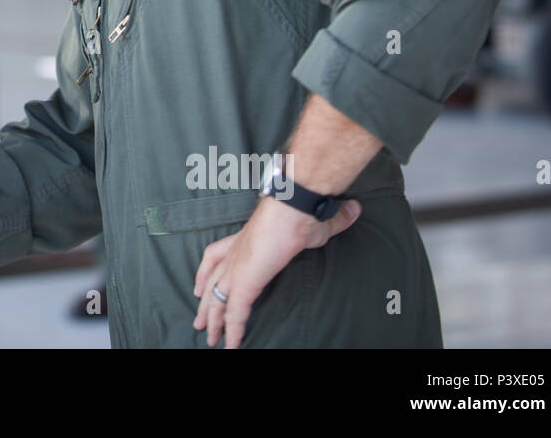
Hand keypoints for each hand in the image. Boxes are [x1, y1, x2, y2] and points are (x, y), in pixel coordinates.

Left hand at [192, 196, 360, 347]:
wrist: (297, 206)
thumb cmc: (304, 211)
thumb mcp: (317, 220)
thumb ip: (333, 220)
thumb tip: (353, 209)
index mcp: (244, 238)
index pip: (215, 255)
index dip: (204, 273)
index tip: (198, 287)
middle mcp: (235, 253)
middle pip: (210, 282)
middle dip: (204, 304)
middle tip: (199, 322)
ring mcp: (237, 268)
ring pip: (217, 300)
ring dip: (213, 321)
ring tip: (210, 339)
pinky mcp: (245, 282)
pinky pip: (235, 313)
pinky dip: (233, 331)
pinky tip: (232, 345)